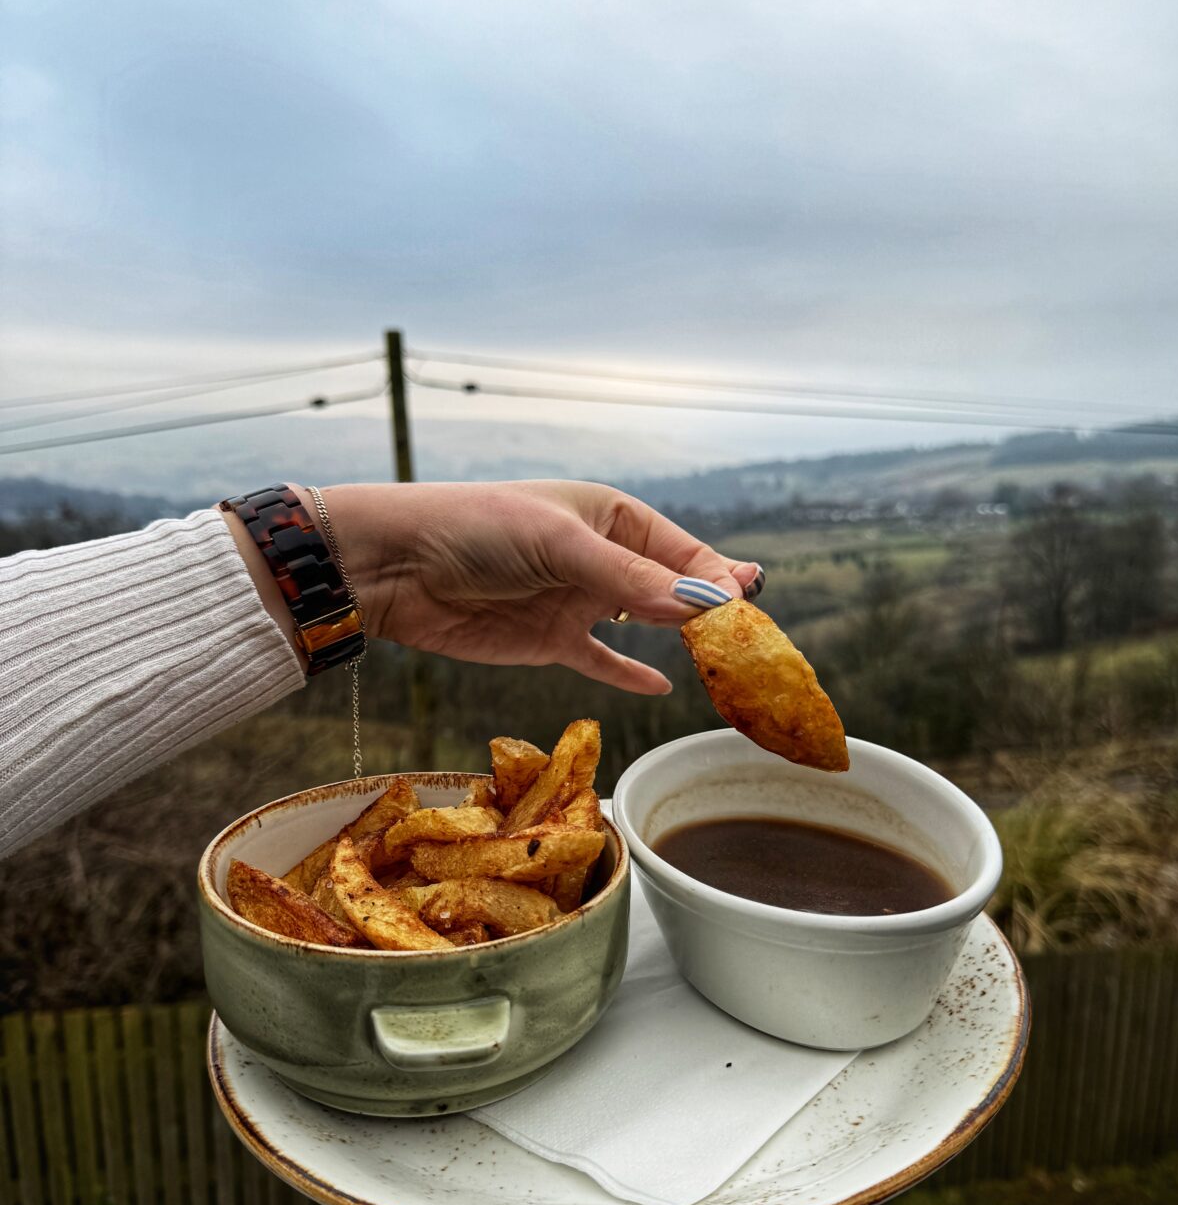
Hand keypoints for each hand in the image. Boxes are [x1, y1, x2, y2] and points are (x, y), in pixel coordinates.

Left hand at [321, 479, 762, 693]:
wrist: (397, 566)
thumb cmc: (478, 529)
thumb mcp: (562, 546)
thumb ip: (630, 580)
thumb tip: (703, 604)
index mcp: (610, 516)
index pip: (682, 550)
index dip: (716, 577)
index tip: (743, 608)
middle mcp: (602, 557)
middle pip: (671, 588)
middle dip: (709, 610)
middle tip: (752, 641)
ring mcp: (577, 601)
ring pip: (644, 625)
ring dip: (680, 640)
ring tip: (725, 662)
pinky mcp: (550, 640)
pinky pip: (601, 660)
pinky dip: (628, 673)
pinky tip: (660, 688)